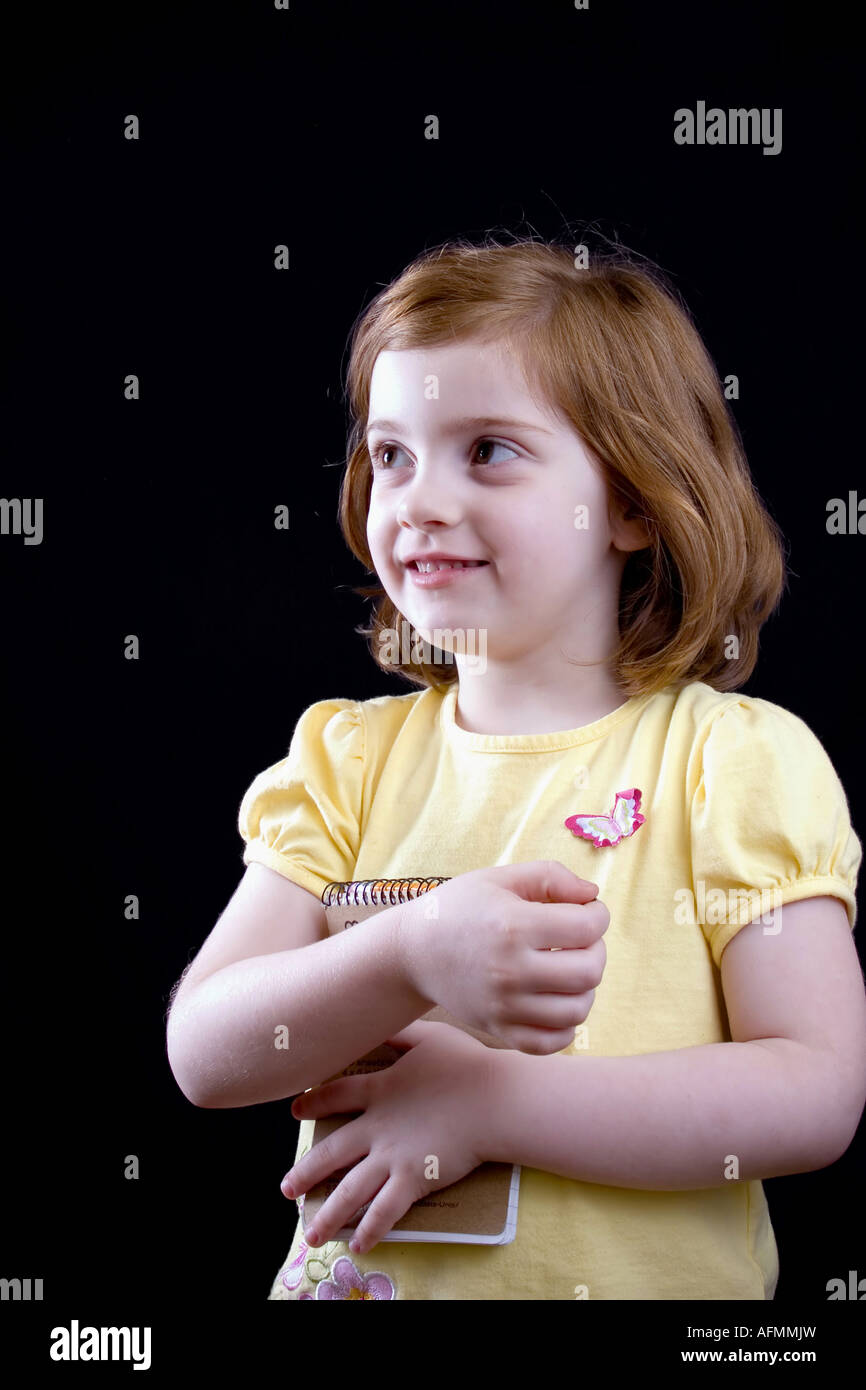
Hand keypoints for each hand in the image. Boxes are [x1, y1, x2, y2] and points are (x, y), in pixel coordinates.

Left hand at [280, 1020, 496, 1254]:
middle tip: (287, 1190)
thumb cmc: (468, 1064)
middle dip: (305, 1172)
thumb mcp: (429, 1036)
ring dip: (329, 1214)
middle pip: (331, 1152)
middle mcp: (378, 1126)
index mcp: (381, 1089)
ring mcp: (394, 1155)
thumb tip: (380, 1023)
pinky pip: (385, 1210)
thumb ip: (400, 1032)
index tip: (295, 1111)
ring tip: (312, 1235)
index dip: (313, 1103)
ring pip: (350, 1190)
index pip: (336, 1095)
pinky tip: (359, 1244)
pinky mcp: (414, 1179)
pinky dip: (370, 1229)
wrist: (494, 1099)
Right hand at [397, 860, 608, 1053]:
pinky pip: (551, 1042)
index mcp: (512, 926)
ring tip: (568, 968)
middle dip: (596, 951)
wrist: (413, 951)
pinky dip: (566, 1026)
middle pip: (589, 972)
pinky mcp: (498, 1029)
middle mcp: (509, 970)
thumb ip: (550, 877)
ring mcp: (503, 1006)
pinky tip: (557, 1000)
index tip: (588, 910)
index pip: (587, 927)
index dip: (598, 915)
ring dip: (585, 988)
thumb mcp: (499, 878)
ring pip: (577, 1010)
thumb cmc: (460, 908)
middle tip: (581, 939)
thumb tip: (593, 893)